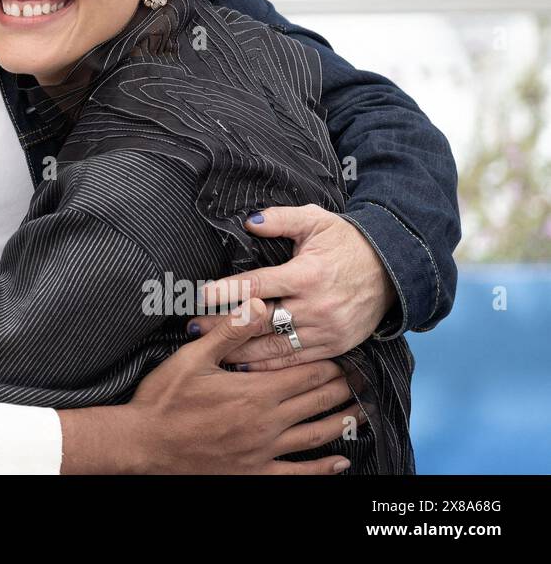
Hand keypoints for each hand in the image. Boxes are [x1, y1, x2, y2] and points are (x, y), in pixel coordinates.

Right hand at [59, 299, 363, 473]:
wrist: (144, 443)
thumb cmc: (164, 398)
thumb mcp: (193, 357)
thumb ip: (231, 331)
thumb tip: (261, 305)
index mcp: (255, 392)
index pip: (306, 374)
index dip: (332, 365)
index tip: (349, 356)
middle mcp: (267, 423)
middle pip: (317, 402)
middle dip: (343, 388)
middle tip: (363, 379)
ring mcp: (264, 451)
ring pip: (316, 436)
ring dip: (343, 423)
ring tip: (363, 412)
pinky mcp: (255, 472)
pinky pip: (299, 473)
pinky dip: (324, 468)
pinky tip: (341, 461)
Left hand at [187, 205, 395, 368]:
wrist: (392, 269)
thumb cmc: (347, 242)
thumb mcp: (316, 220)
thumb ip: (281, 219)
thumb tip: (250, 221)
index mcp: (307, 274)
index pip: (259, 284)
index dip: (228, 290)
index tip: (201, 296)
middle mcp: (315, 306)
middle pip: (260, 320)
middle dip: (224, 325)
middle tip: (193, 328)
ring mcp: (326, 330)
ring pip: (275, 346)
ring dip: (240, 351)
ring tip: (210, 352)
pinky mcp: (335, 346)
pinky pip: (296, 361)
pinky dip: (269, 367)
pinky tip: (243, 366)